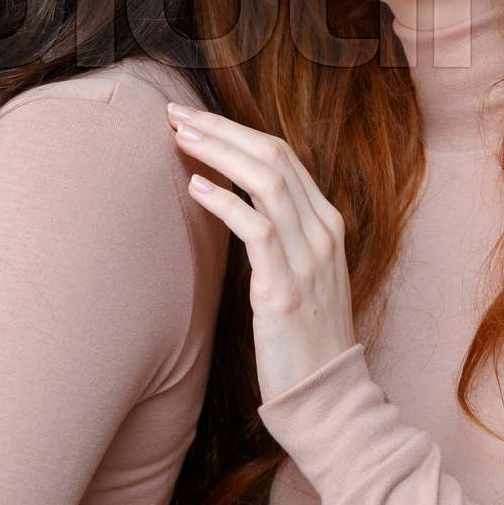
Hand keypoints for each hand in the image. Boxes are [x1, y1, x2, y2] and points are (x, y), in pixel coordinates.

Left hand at [166, 103, 355, 399]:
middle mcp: (323, 231)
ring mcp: (308, 258)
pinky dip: (225, 201)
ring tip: (181, 139)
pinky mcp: (285, 288)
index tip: (195, 118)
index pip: (283, 155)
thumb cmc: (303, 333)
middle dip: (222, 129)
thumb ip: (282, 231)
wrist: (326, 391)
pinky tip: (196, 188)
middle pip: (273, 156)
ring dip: (220, 153)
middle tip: (176, 113)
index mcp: (327, 222)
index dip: (236, 130)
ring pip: (267, 181)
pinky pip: (257, 229)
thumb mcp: (301, 271)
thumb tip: (236, 198)